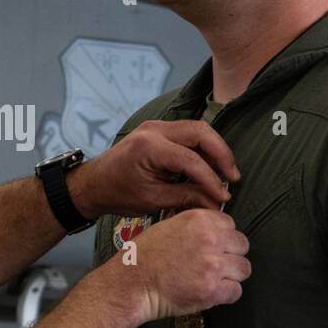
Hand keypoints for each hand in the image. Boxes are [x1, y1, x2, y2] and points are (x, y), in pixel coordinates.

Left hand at [69, 120, 239, 217]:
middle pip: (201, 132)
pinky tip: (210, 167)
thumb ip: (187, 197)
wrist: (95, 183)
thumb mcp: (153, 200)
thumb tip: (217, 202)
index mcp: (149, 147)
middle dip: (221, 154)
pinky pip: (188, 133)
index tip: (224, 197)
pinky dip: (202, 148)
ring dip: (214, 150)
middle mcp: (154, 129)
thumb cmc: (118, 193)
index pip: (191, 159)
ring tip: (225, 174)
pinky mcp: (158, 129)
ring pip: (197, 129)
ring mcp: (156, 126)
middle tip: (233, 178)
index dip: (211, 179)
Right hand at [113, 209, 250, 320]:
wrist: (131, 284)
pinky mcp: (213, 290)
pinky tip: (210, 292)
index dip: (223, 238)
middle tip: (215, 265)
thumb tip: (213, 231)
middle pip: (242, 245)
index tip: (216, 247)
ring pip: (243, 269)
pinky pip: (236, 292)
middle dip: (230, 255)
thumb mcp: (167, 227)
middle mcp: (209, 239)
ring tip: (213, 280)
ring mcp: (213, 265)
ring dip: (231, 276)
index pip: (231, 225)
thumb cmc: (143, 258)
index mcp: (198, 220)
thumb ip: (194, 227)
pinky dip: (225, 295)